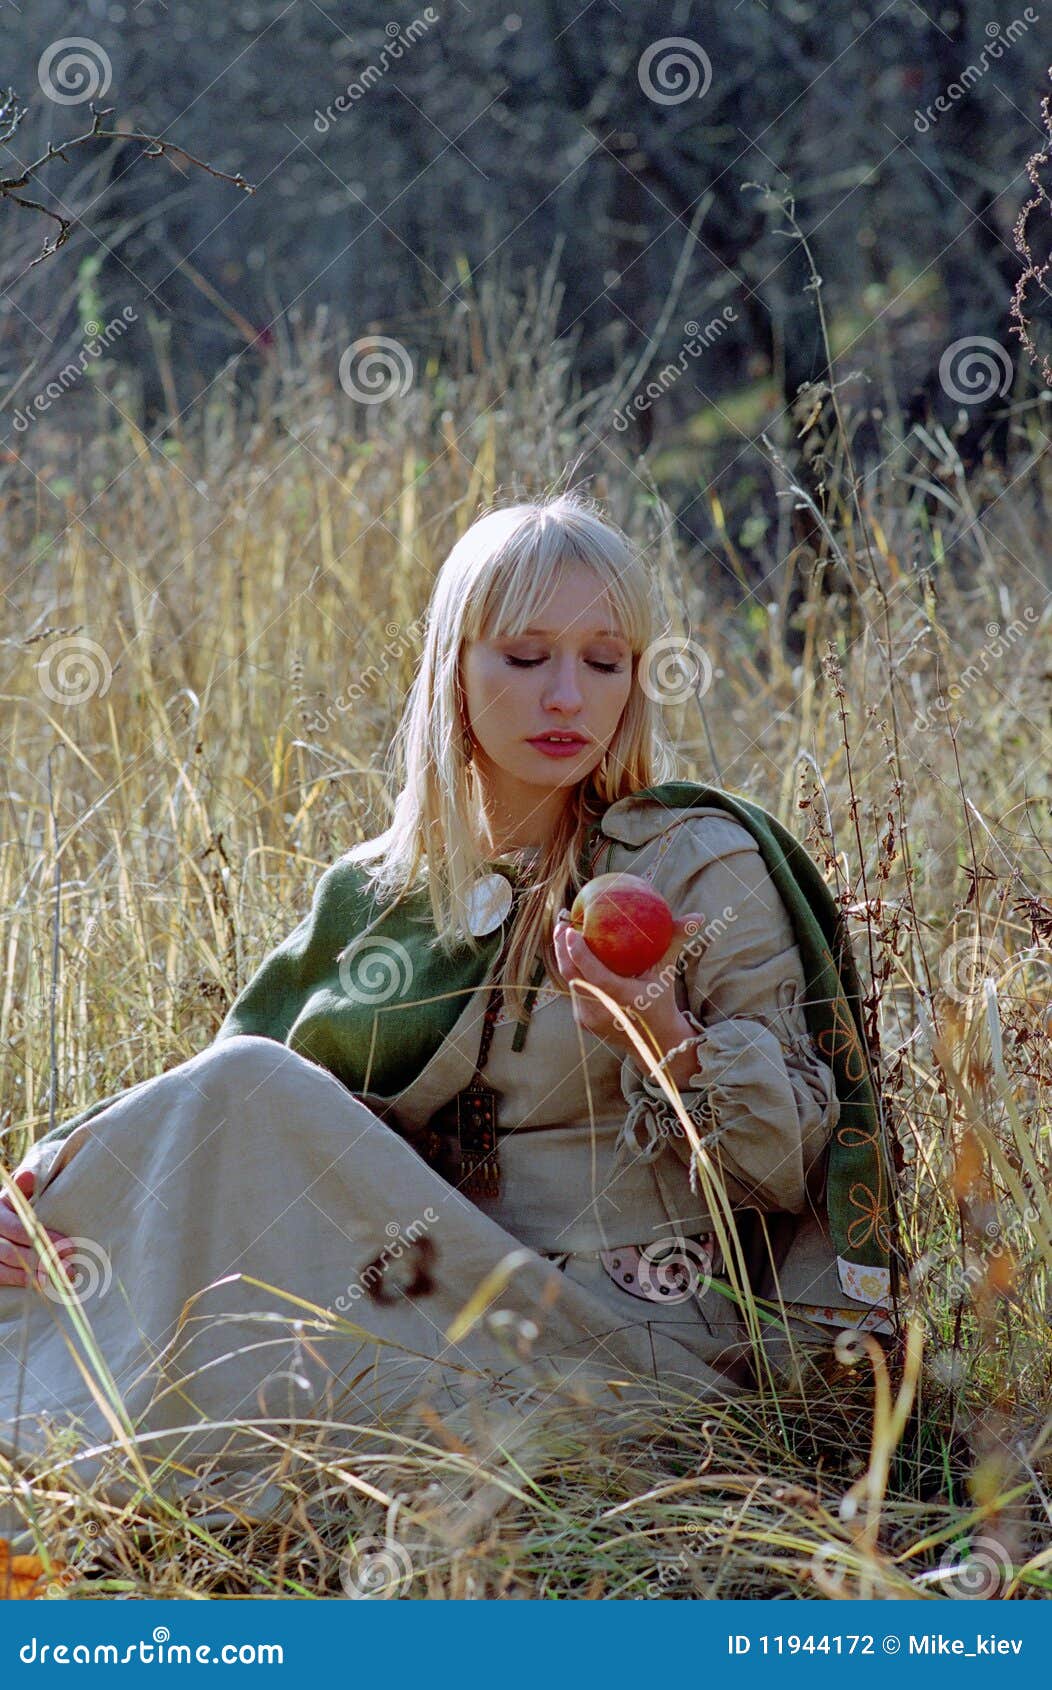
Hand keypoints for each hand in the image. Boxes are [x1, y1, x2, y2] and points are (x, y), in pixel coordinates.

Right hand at [0, 1167, 77, 1289]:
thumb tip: (27, 1177)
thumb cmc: (28, 1192)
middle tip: (70, 1270)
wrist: (17, 1203)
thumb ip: (29, 1177)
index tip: (69, 1247)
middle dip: (41, 1262)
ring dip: (30, 1279)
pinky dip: (18, 1284)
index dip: (43, 1239)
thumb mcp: (28, 1178)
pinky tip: (39, 1290)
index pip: (18, 1227)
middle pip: (10, 1252)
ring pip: (2, 1270)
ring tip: (57, 1283)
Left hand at [552, 905, 705, 1059]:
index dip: (578, 952)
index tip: (571, 929)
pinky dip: (570, 971)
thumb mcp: (667, 972)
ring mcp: (589, 1018)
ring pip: (569, 982)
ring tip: (562, 933)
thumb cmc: (662, 1001)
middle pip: (572, 974)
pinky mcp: (582, 1021)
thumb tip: (699, 917)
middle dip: (562, 948)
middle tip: (561, 923)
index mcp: (621, 997)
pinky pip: (572, 991)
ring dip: (563, 958)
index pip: (593, 973)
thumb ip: (676, 942)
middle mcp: (601, 1010)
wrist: (656, 1044)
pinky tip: (568, 953)